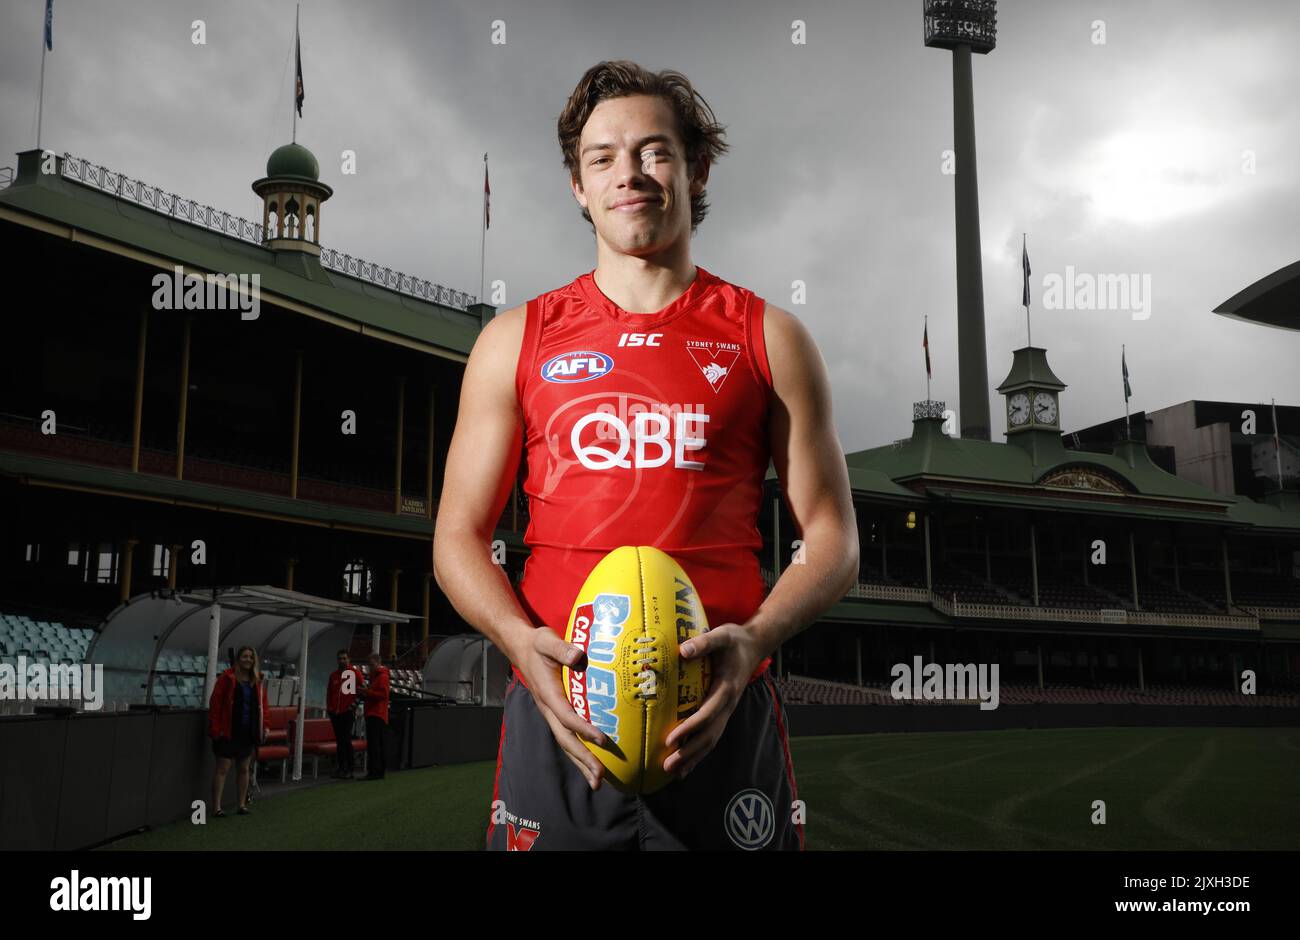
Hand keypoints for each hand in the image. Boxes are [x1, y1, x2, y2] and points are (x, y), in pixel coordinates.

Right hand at [515, 627, 610, 790]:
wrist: (520, 648)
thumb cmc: (537, 644)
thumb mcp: (547, 640)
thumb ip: (561, 648)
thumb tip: (578, 655)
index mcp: (548, 693)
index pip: (566, 715)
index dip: (583, 728)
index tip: (603, 740)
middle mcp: (547, 708)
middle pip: (565, 739)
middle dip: (583, 758)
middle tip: (600, 777)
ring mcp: (549, 713)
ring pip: (565, 743)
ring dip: (580, 763)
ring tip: (597, 782)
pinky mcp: (554, 713)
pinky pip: (566, 736)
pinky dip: (578, 753)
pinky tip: (591, 764)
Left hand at [663, 621, 765, 778]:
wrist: (755, 645)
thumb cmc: (735, 640)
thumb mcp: (722, 635)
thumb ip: (704, 643)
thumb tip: (683, 650)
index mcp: (726, 689)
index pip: (707, 714)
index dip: (689, 728)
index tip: (671, 739)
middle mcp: (728, 705)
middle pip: (709, 735)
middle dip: (689, 752)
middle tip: (668, 765)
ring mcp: (727, 711)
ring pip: (711, 740)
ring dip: (693, 757)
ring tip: (674, 773)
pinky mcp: (724, 712)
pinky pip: (712, 736)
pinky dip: (699, 752)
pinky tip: (687, 765)